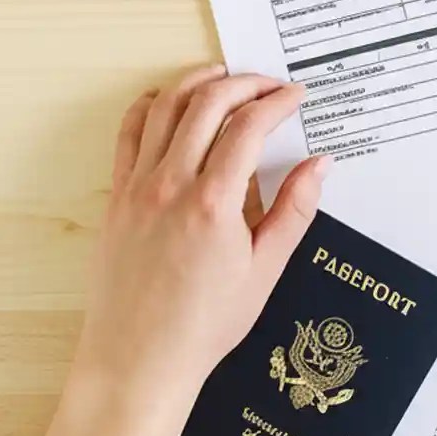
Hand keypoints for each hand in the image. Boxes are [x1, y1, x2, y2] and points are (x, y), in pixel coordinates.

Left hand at [44, 65, 329, 435]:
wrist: (140, 357)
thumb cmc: (203, 323)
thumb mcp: (265, 269)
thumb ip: (294, 210)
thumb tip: (319, 165)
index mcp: (213, 204)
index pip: (249, 126)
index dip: (277, 101)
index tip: (295, 95)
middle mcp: (170, 186)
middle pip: (208, 103)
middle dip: (245, 83)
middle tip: (269, 84)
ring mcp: (138, 188)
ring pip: (165, 107)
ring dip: (198, 82)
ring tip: (224, 78)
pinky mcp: (117, 197)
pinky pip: (129, 133)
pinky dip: (150, 106)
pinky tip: (170, 101)